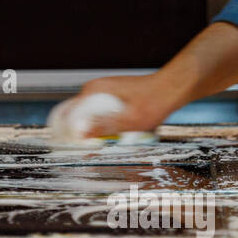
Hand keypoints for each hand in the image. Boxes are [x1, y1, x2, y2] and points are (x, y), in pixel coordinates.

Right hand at [55, 73, 176, 136]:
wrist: (171, 88)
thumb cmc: (155, 101)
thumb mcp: (129, 120)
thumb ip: (105, 127)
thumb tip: (82, 135)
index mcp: (94, 91)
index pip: (68, 113)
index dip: (66, 132)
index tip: (68, 147)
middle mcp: (95, 88)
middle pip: (76, 115)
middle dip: (78, 133)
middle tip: (83, 150)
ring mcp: (103, 91)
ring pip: (88, 115)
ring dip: (92, 130)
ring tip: (99, 145)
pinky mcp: (112, 96)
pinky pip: (99, 113)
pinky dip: (103, 124)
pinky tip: (114, 134)